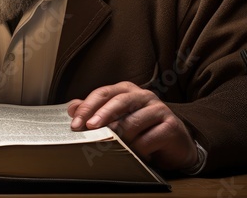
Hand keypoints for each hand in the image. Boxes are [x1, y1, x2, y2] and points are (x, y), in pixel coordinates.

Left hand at [67, 81, 197, 170]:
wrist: (174, 145)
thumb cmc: (141, 130)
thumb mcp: (117, 119)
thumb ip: (94, 111)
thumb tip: (71, 107)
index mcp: (127, 90)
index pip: (104, 93)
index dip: (88, 107)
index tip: (76, 124)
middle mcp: (143, 96)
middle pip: (119, 101)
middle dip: (102, 115)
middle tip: (89, 128)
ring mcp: (159, 109)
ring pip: (133, 122)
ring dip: (120, 137)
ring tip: (113, 148)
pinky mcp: (171, 126)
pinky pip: (148, 139)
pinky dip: (138, 149)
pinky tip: (136, 155)